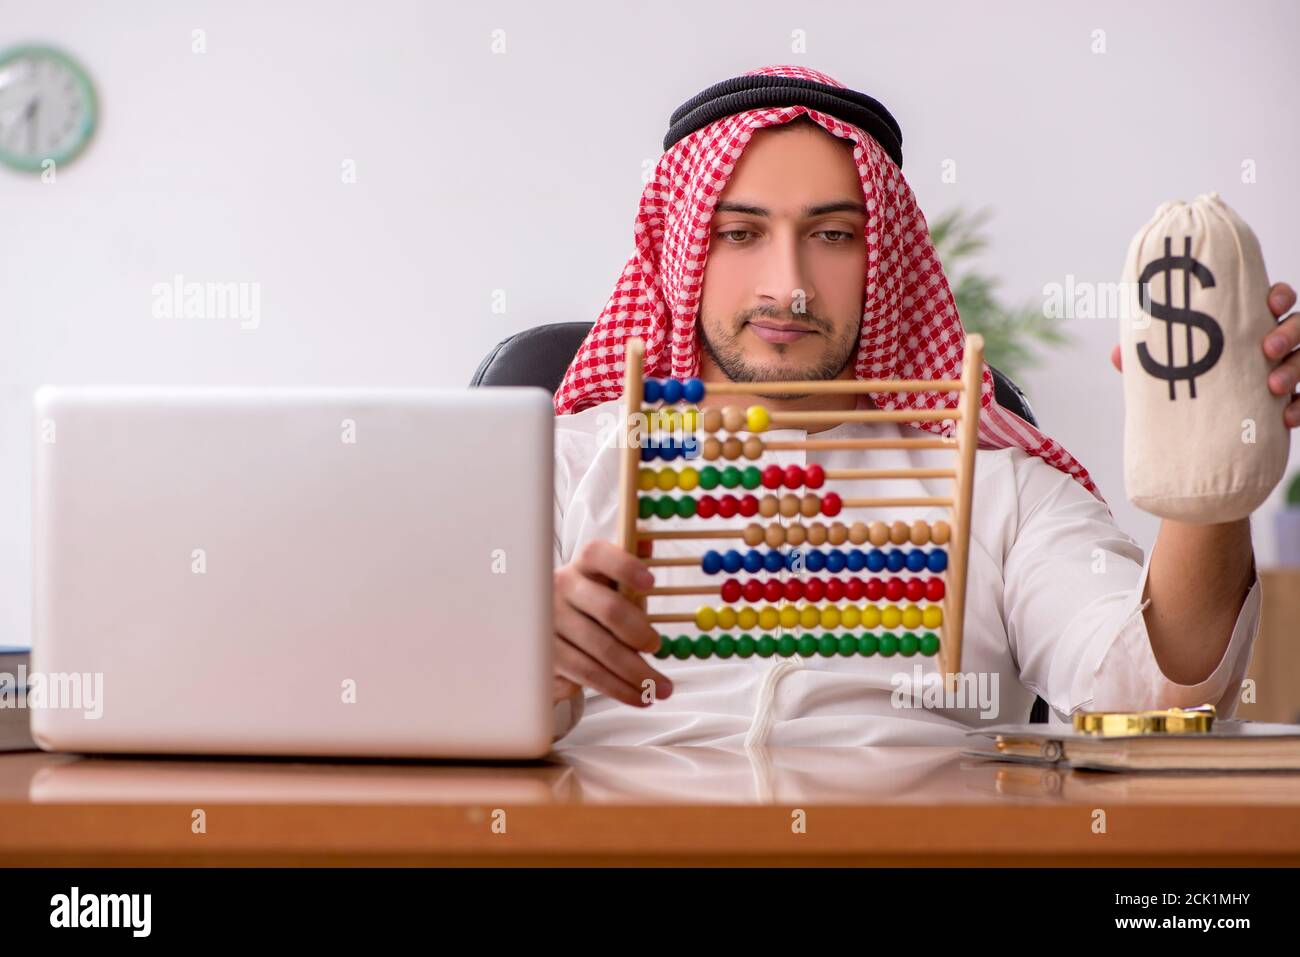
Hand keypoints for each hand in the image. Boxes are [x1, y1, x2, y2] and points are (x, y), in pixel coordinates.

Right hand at [553, 539, 672, 706]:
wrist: (543, 633)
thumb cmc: (589, 605)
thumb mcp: (605, 585)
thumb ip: (626, 572)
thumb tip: (650, 542)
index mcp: (582, 566)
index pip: (598, 555)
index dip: (625, 566)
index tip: (651, 582)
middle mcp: (562, 589)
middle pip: (608, 610)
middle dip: (639, 632)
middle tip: (658, 647)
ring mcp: (552, 624)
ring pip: (600, 651)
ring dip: (636, 673)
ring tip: (661, 688)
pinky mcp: (548, 656)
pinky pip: (589, 675)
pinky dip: (618, 689)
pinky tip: (639, 697)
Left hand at [1110, 281, 1299, 428]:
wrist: (1204, 440)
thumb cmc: (1190, 386)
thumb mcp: (1171, 369)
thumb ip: (1148, 360)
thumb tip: (1117, 355)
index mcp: (1247, 327)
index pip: (1276, 300)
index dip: (1279, 296)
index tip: (1270, 301)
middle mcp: (1274, 345)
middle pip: (1299, 325)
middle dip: (1288, 332)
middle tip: (1266, 349)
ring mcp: (1287, 372)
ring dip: (1296, 369)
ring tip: (1274, 386)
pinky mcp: (1292, 403)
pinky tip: (1285, 417)